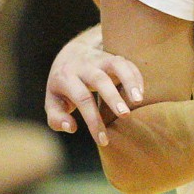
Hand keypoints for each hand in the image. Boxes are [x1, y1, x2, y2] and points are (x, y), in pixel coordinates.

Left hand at [45, 26, 144, 146]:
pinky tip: (140, 94)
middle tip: (124, 115)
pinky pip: (127, 63)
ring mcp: (100, 59)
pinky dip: (136, 77)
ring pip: (117, 64)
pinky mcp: (114, 57)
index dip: (93, 120)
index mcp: (66, 77)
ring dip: (129, 81)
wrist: (71, 53)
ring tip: (138, 100)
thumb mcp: (52, 101)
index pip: (82, 99)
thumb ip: (56, 118)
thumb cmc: (63, 85)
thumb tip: (71, 127)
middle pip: (99, 79)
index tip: (103, 140)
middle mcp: (84, 66)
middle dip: (112, 97)